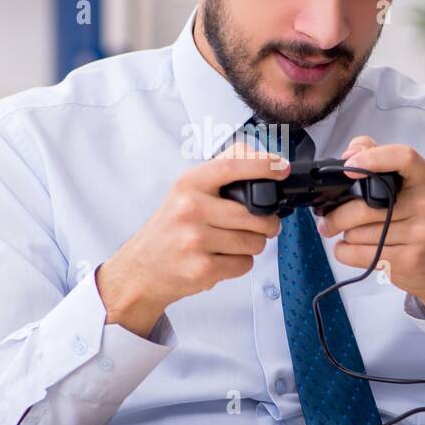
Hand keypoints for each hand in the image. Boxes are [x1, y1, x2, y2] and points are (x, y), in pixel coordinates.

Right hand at [96, 143, 286, 336]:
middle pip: (255, 215)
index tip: (281, 168)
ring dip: (250, 246)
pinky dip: (239, 264)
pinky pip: (244, 264)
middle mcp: (190, 209)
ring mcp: (195, 240)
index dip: (263, 165)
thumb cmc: (169, 229)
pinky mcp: (201, 268)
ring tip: (229, 244)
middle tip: (259, 226)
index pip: (232, 166)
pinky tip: (220, 259)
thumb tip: (256, 154)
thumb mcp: (185, 192)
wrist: (142, 269)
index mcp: (189, 184)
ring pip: (254, 242)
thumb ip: (220, 171)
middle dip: (267, 224)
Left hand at [318, 136, 424, 318]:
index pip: (403, 157)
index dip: (372, 158)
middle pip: (365, 206)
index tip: (348, 167)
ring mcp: (421, 234)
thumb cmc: (417, 218)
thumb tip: (350, 153)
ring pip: (358, 233)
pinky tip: (350, 248)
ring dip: (344, 235)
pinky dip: (344, 251)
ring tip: (351, 234)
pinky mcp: (409, 260)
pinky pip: (358, 254)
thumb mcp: (407, 184)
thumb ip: (378, 157)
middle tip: (327, 219)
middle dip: (337, 215)